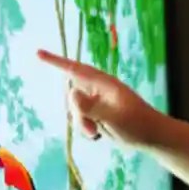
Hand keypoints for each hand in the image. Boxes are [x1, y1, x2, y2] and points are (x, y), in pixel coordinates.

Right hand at [37, 48, 160, 148]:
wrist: (150, 136)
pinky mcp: (97, 113)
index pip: (75, 69)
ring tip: (98, 133)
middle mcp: (97, 90)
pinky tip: (99, 134)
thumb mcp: (113, 116)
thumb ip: (91, 107)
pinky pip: (81, 120)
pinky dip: (86, 128)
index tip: (38, 53)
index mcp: (103, 83)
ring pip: (75, 111)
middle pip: (71, 96)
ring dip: (82, 124)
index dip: (55, 61)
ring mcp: (96, 102)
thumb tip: (70, 94)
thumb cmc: (136, 123)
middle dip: (76, 114)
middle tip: (92, 129)